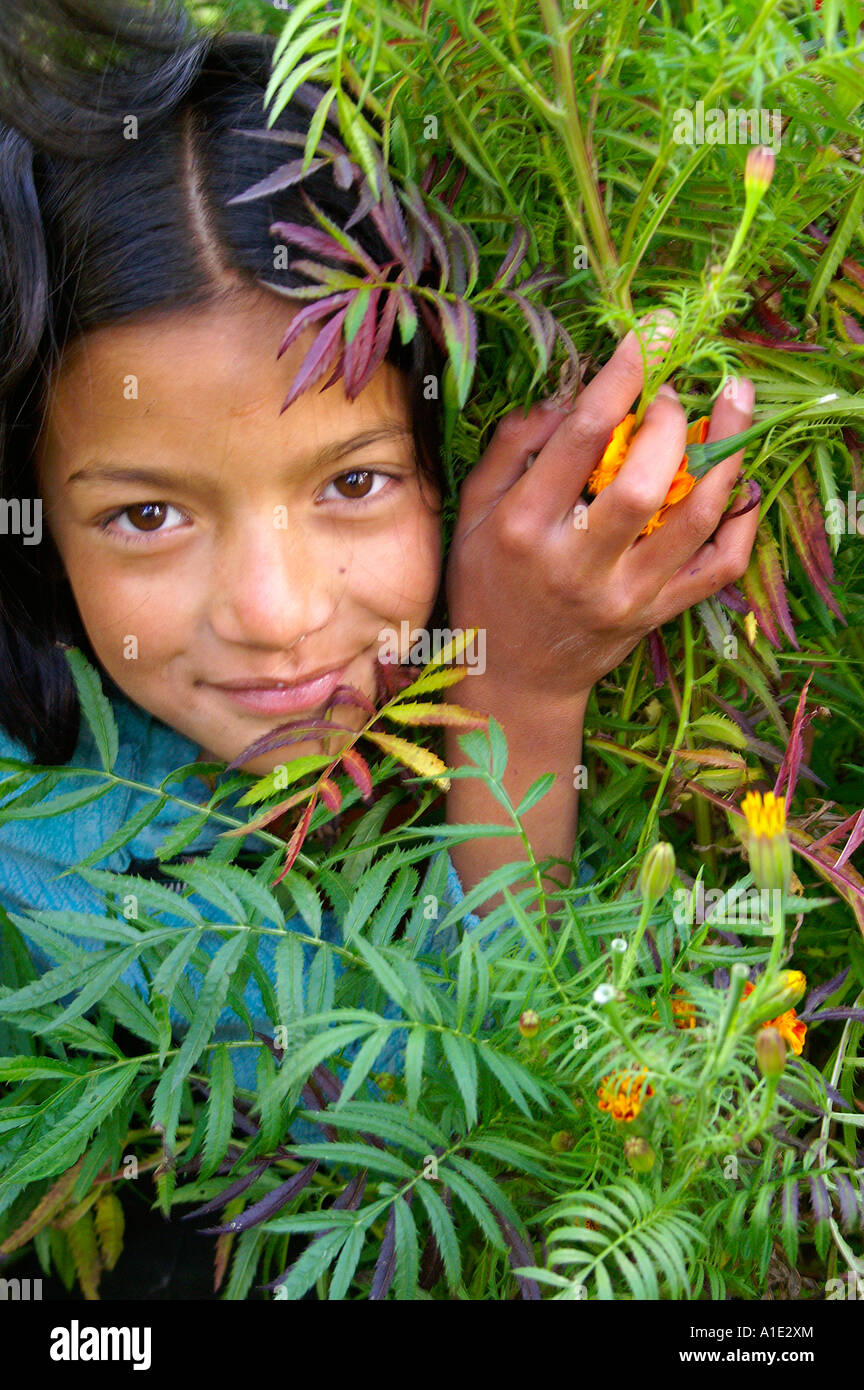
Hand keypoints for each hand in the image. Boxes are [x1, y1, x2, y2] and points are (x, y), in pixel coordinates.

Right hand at [446, 320, 759, 708]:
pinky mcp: (657, 614)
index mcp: (524, 528)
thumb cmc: (487, 587)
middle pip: (646, 480)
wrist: (513, 679)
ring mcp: (625, 594)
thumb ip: (511, 448)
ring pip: (695, 519)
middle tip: (671, 394)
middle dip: (671, 420)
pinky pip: (719, 567)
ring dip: (726, 454)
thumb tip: (567, 395)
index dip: (622, 377)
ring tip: (735, 407)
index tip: (647, 337)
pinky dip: (742, 520)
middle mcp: (578, 564)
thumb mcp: (471, 514)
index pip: (583, 438)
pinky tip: (742, 482)